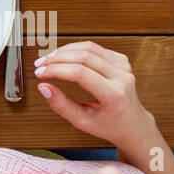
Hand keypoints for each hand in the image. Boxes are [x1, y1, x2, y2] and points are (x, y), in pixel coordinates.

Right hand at [34, 42, 156, 149]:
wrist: (133, 125)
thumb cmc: (110, 126)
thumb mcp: (83, 122)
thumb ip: (61, 105)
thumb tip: (43, 87)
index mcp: (114, 95)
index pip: (80, 74)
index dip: (56, 70)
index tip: (40, 73)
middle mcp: (122, 78)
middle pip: (84, 57)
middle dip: (57, 58)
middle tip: (40, 64)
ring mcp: (124, 67)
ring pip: (89, 47)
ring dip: (65, 50)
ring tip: (49, 59)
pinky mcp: (122, 61)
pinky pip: (96, 48)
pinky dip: (77, 49)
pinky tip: (66, 57)